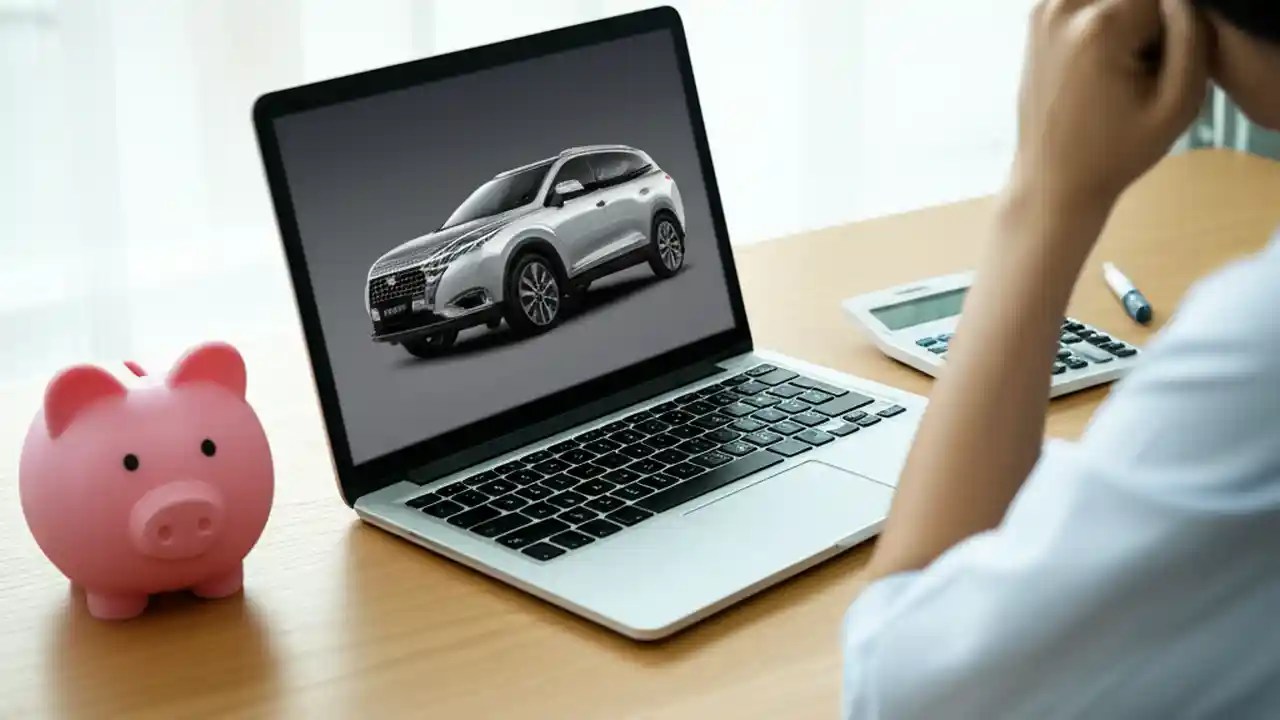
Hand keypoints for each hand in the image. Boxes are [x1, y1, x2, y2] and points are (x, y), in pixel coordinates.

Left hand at [1011, 0, 1209, 216]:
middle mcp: (1064, 6)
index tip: (1158, 65)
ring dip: (1126, 21)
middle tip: (1137, 69)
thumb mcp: (1178, 102)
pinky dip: (1102, 23)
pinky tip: (1099, 63)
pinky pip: (1089, 3)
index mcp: (1101, 25)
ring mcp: (1044, 10)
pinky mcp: (1038, 19)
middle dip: (1147, 20)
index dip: (1172, 27)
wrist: (1053, 180)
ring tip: (1117, 67)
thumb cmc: (1118, 152)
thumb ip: (1192, 35)